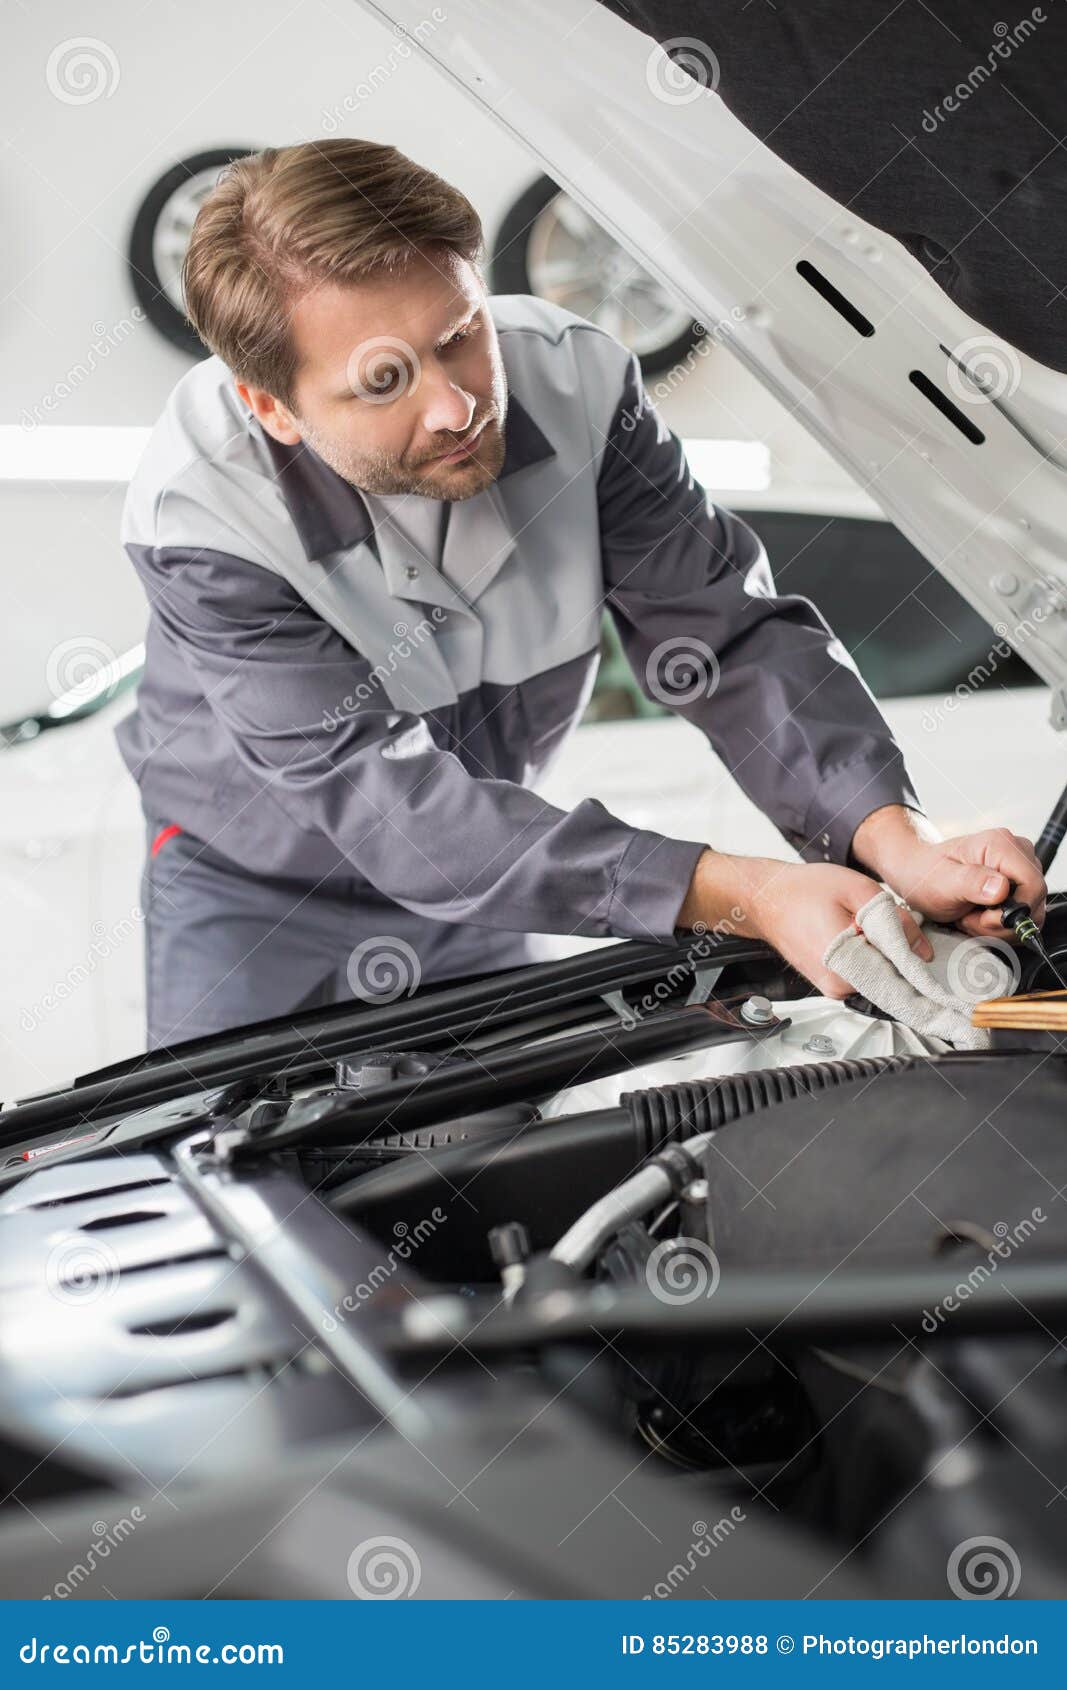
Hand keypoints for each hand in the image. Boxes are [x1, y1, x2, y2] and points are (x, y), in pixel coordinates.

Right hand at [678, 851, 932, 998]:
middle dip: (912, 967)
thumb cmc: (803, 890)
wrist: (765, 898)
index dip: (930, 990)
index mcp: (847, 964)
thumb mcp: (859, 891)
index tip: (953, 1003)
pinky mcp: (831, 984)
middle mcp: (839, 985)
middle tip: (924, 949)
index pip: (901, 986)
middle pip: (894, 984)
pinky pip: (866, 978)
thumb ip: (895, 920)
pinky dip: (877, 963)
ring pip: (881, 982)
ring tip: (888, 935)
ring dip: (893, 963)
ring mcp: (833, 988)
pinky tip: (874, 941)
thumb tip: (923, 950)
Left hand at [851, 807, 1045, 936]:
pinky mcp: (1017, 887)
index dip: (1014, 910)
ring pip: (1029, 914)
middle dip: (1001, 922)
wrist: (916, 875)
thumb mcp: (942, 881)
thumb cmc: (925, 874)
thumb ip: (971, 883)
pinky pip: (1021, 917)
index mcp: (1001, 845)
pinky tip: (977, 917)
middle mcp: (1016, 853)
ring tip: (970, 916)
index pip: (1033, 885)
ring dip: (998, 927)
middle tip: (969, 918)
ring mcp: (1019, 870)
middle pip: (1033, 903)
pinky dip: (999, 926)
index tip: (984, 918)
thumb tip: (1001, 888)